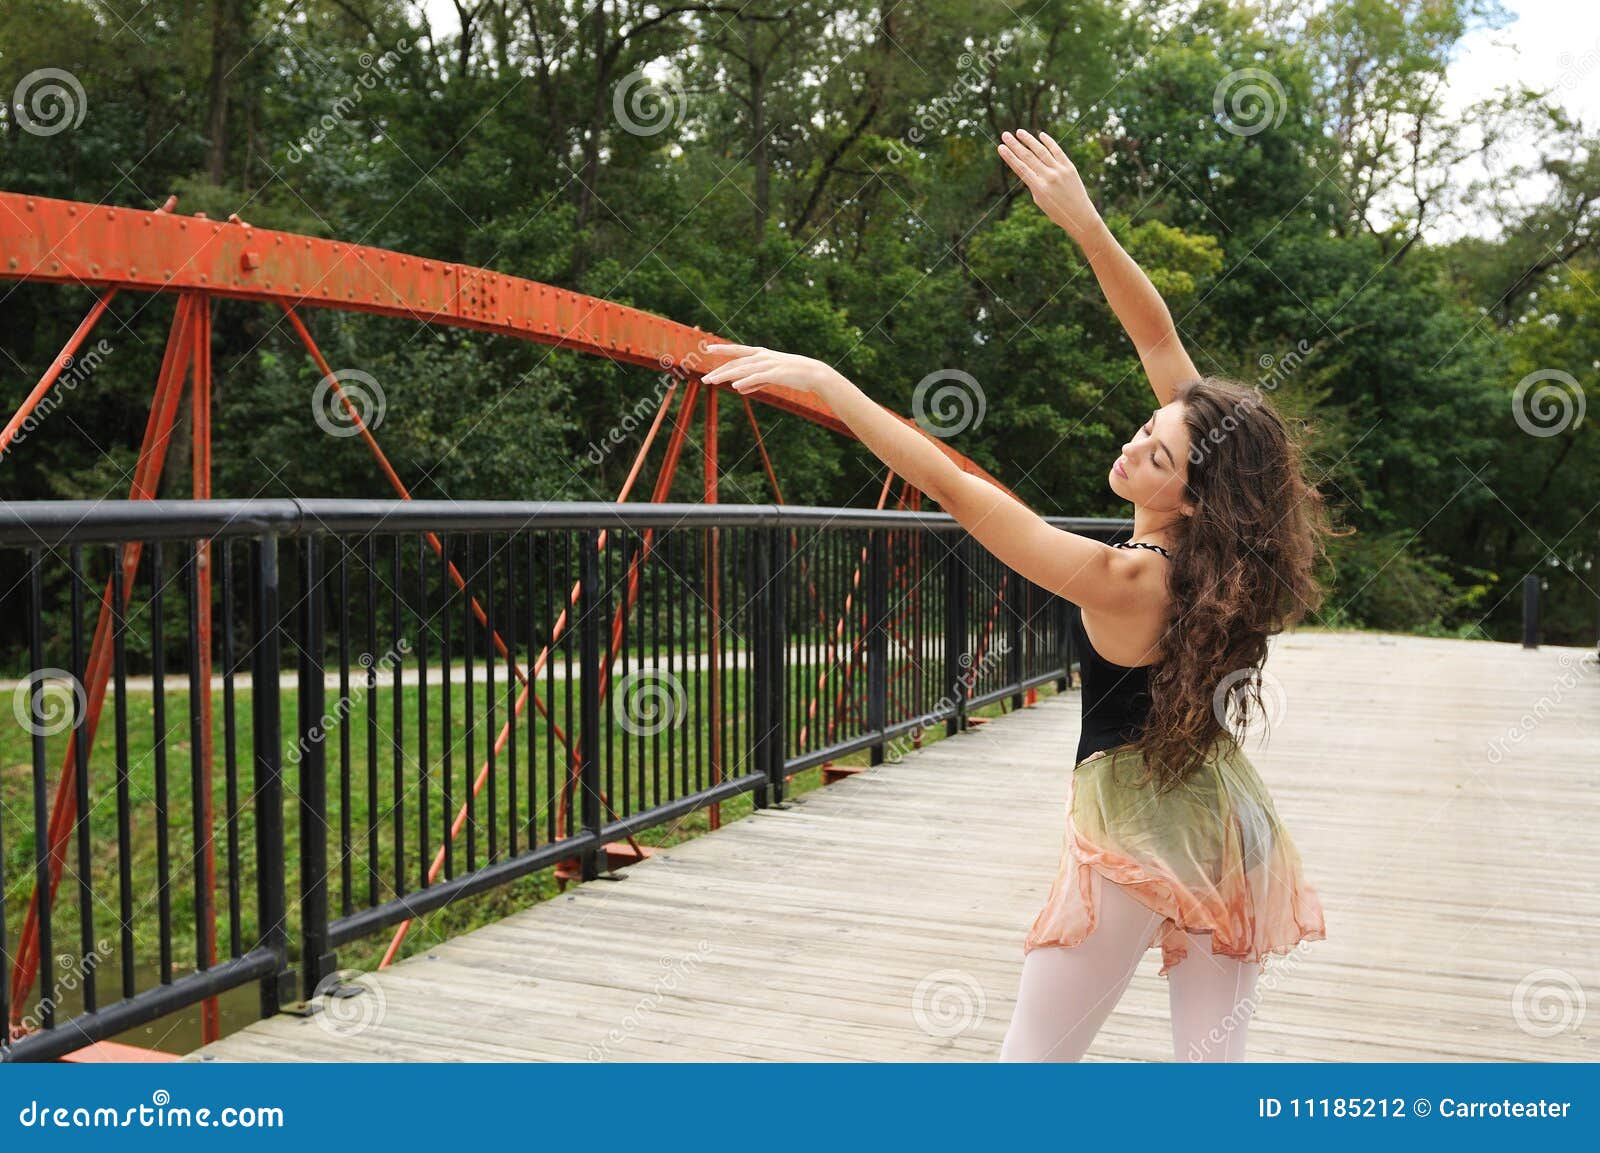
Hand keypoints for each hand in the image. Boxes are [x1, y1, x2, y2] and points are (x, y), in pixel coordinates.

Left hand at [702, 343, 842, 398]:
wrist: (814, 374)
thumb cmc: (792, 374)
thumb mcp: (770, 377)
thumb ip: (754, 382)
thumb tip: (738, 389)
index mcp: (761, 354)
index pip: (738, 351)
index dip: (723, 349)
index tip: (708, 348)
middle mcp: (762, 357)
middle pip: (736, 363)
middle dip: (719, 371)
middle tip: (705, 380)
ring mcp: (768, 365)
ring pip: (743, 370)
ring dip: (726, 376)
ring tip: (712, 381)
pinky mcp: (776, 374)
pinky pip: (758, 378)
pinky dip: (746, 382)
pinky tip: (735, 387)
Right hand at [997, 128, 1098, 240]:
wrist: (1080, 216)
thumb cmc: (1057, 212)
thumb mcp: (1040, 200)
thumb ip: (1034, 183)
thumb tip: (1030, 166)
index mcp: (1039, 188)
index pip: (1020, 169)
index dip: (1009, 157)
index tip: (1000, 147)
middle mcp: (1049, 177)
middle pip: (1028, 157)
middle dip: (1015, 145)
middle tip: (1005, 135)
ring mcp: (1060, 170)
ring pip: (1042, 151)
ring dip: (1029, 140)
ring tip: (1019, 132)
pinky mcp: (1070, 167)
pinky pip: (1057, 151)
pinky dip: (1049, 142)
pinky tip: (1040, 135)